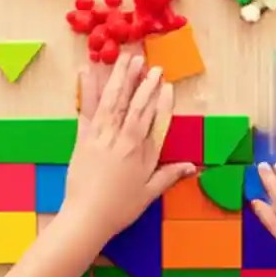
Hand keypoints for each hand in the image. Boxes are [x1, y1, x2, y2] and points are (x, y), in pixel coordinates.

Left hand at [63, 54, 195, 243]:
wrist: (86, 218)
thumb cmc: (120, 208)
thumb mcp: (149, 193)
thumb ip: (169, 175)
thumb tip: (193, 166)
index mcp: (140, 152)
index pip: (153, 119)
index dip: (160, 100)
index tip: (166, 83)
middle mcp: (121, 140)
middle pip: (133, 105)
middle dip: (142, 82)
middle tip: (150, 63)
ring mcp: (100, 137)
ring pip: (112, 101)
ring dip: (120, 78)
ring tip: (126, 58)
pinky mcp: (82, 138)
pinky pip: (86, 109)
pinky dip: (88, 89)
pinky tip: (88, 71)